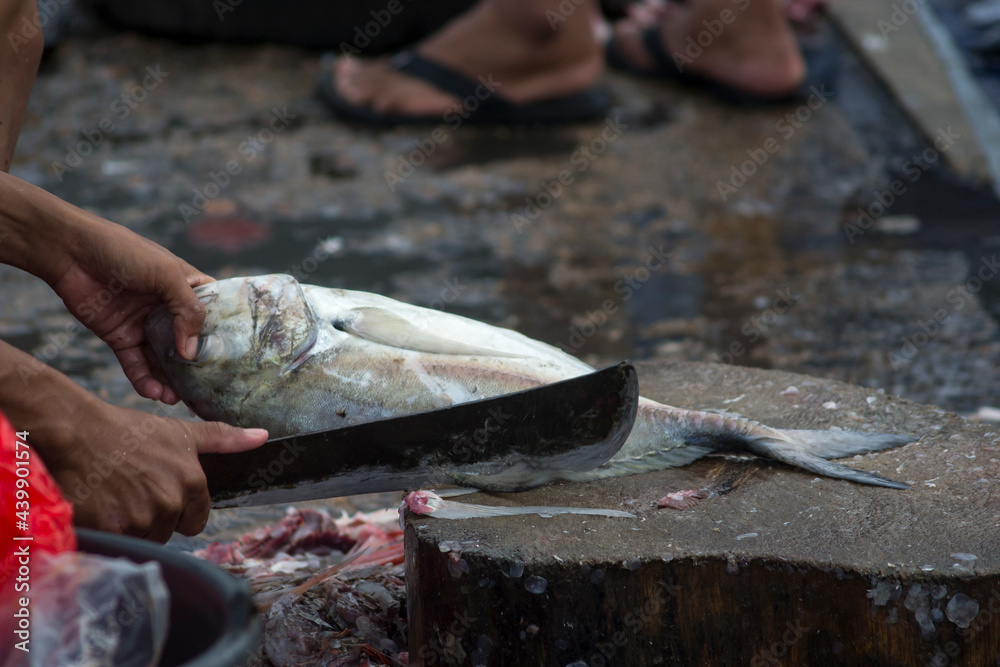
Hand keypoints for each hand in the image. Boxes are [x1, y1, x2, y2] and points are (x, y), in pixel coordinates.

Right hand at [46, 401, 267, 542]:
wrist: (78, 432)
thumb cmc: (129, 431)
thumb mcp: (181, 433)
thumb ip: (224, 438)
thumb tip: (263, 436)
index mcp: (192, 483)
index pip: (196, 520)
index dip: (179, 510)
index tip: (159, 492)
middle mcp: (171, 503)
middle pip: (169, 530)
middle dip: (154, 517)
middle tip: (133, 490)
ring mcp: (142, 518)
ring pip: (145, 537)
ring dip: (132, 525)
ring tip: (117, 495)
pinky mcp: (113, 529)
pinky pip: (120, 541)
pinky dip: (110, 529)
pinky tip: (102, 505)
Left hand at [48, 217, 211, 402]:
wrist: (70, 252)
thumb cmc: (124, 251)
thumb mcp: (166, 274)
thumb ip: (187, 311)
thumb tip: (192, 352)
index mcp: (186, 287)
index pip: (212, 314)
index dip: (223, 336)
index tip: (234, 360)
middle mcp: (168, 308)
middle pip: (188, 343)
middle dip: (196, 368)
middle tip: (206, 391)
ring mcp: (144, 324)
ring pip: (163, 359)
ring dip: (170, 380)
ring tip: (177, 399)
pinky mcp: (120, 337)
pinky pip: (135, 364)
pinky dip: (144, 380)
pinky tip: (154, 393)